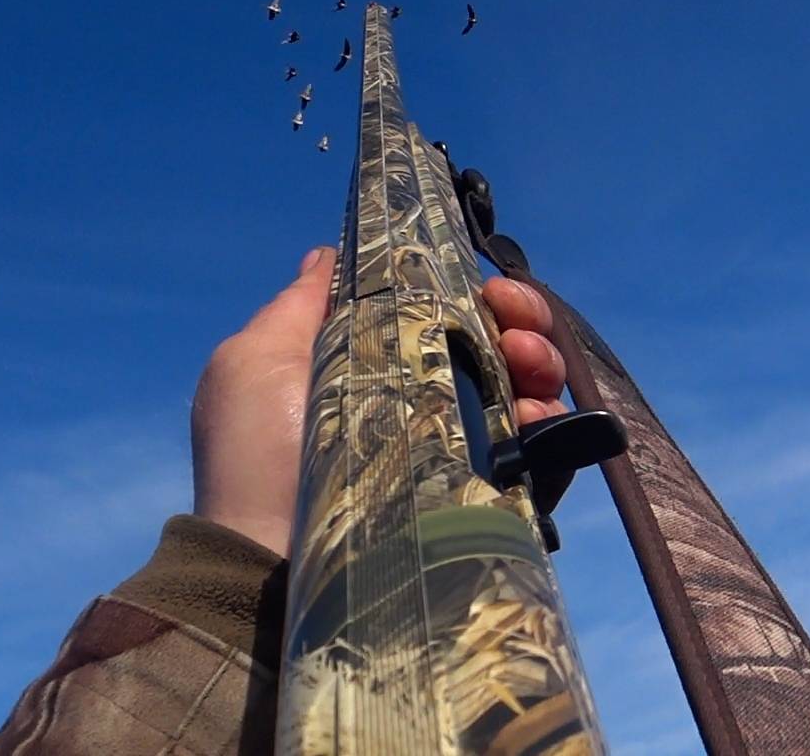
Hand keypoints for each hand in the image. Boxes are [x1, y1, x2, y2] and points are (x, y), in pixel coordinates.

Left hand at [190, 246, 570, 555]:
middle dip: (523, 318)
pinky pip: (545, 458)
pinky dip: (556, 429)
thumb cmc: (253, 452)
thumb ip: (298, 306)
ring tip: (525, 362)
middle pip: (501, 346)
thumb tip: (326, 253)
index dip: (476, 290)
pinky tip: (537, 415)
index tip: (485, 286)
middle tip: (513, 323)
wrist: (267, 555)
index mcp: (382, 364)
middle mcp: (429, 405)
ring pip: (530, 392)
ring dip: (540, 362)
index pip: (451, 314)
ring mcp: (464, 455)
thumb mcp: (254, 361)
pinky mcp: (488, 502)